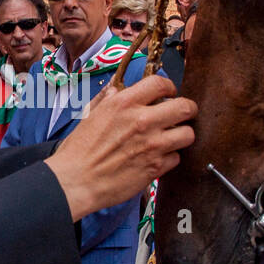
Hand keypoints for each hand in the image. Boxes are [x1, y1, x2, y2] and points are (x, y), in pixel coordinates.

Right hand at [46, 74, 195, 221]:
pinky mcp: (155, 168)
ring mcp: (152, 145)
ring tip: (172, 138)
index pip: (161, 83)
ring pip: (188, 134)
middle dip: (187, 109)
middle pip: (186, 107)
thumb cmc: (78, 150)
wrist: (75, 181)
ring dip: (182, 135)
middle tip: (182, 115)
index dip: (169, 87)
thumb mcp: (90, 115)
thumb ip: (108, 100)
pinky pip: (177, 157)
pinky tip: (158, 158)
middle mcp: (142, 120)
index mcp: (124, 103)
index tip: (169, 93)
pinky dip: (170, 158)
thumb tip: (117, 90)